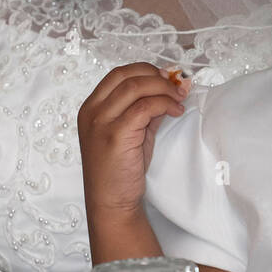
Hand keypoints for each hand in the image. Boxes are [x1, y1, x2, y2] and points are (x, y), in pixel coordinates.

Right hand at [77, 62, 190, 218]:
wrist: (111, 202)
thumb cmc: (119, 170)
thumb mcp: (130, 133)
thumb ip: (143, 110)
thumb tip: (168, 89)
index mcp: (91, 107)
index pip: (118, 74)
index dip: (145, 70)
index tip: (166, 77)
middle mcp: (92, 112)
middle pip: (127, 75)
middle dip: (157, 76)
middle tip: (177, 86)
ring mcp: (101, 123)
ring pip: (136, 87)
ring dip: (163, 89)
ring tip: (180, 98)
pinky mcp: (115, 135)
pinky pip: (144, 107)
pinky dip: (164, 104)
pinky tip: (176, 111)